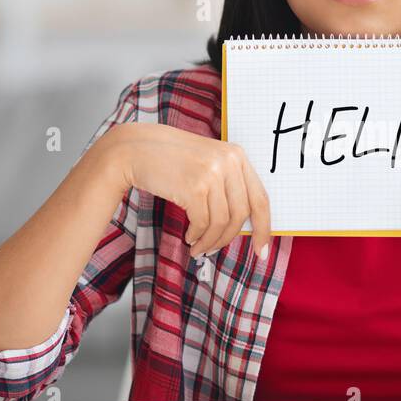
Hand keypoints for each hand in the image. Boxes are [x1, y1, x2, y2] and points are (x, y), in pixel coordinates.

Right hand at [100, 123, 272, 258]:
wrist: (135, 149)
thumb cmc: (171, 160)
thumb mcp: (207, 163)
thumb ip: (228, 185)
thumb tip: (244, 226)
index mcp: (237, 156)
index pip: (260, 198)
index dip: (264, 228)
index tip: (262, 251)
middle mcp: (229, 162)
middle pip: (241, 214)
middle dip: (229, 238)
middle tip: (215, 250)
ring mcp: (212, 173)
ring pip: (222, 222)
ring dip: (210, 241)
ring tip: (198, 248)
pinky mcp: (194, 187)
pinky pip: (203, 223)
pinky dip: (197, 236)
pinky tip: (189, 237)